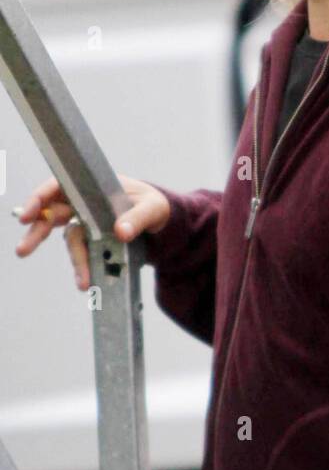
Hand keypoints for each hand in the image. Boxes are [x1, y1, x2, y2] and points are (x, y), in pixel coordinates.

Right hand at [14, 173, 170, 290]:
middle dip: (36, 232)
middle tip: (22, 250)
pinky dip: (85, 267)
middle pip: (53, 215)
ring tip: (82, 283)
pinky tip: (88, 281)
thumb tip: (120, 232)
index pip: (58, 187)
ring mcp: (88, 224)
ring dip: (74, 261)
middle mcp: (84, 205)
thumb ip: (137, 218)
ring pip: (71, 241)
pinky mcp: (95, 243)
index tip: (28, 214)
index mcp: (92, 187)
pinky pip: (85, 255)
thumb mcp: (152, 208)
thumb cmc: (156, 206)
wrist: (164, 224)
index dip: (40, 198)